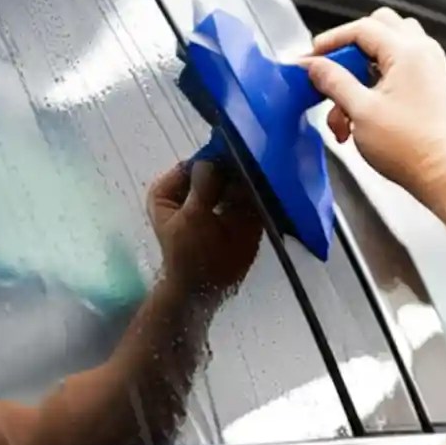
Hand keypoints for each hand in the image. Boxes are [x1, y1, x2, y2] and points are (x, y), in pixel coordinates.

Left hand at [148, 160, 262, 296]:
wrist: (206, 291)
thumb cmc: (189, 257)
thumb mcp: (191, 221)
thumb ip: (203, 189)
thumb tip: (212, 160)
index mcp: (171, 189)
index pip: (198, 162)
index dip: (218, 157)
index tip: (239, 153)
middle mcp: (195, 189)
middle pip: (221, 167)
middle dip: (238, 165)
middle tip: (258, 160)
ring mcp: (218, 198)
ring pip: (238, 178)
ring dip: (252, 175)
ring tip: (269, 172)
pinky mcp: (239, 211)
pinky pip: (253, 193)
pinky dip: (262, 189)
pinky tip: (274, 186)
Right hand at [304, 7, 445, 192]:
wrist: (442, 173)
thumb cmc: (409, 147)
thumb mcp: (360, 111)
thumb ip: (334, 82)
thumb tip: (314, 66)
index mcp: (407, 52)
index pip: (361, 29)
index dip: (330, 41)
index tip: (311, 59)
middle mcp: (422, 52)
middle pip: (378, 28)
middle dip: (349, 49)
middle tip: (330, 72)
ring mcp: (428, 67)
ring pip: (386, 48)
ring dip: (361, 68)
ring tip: (347, 100)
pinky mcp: (428, 84)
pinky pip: (397, 67)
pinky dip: (375, 81)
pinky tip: (362, 110)